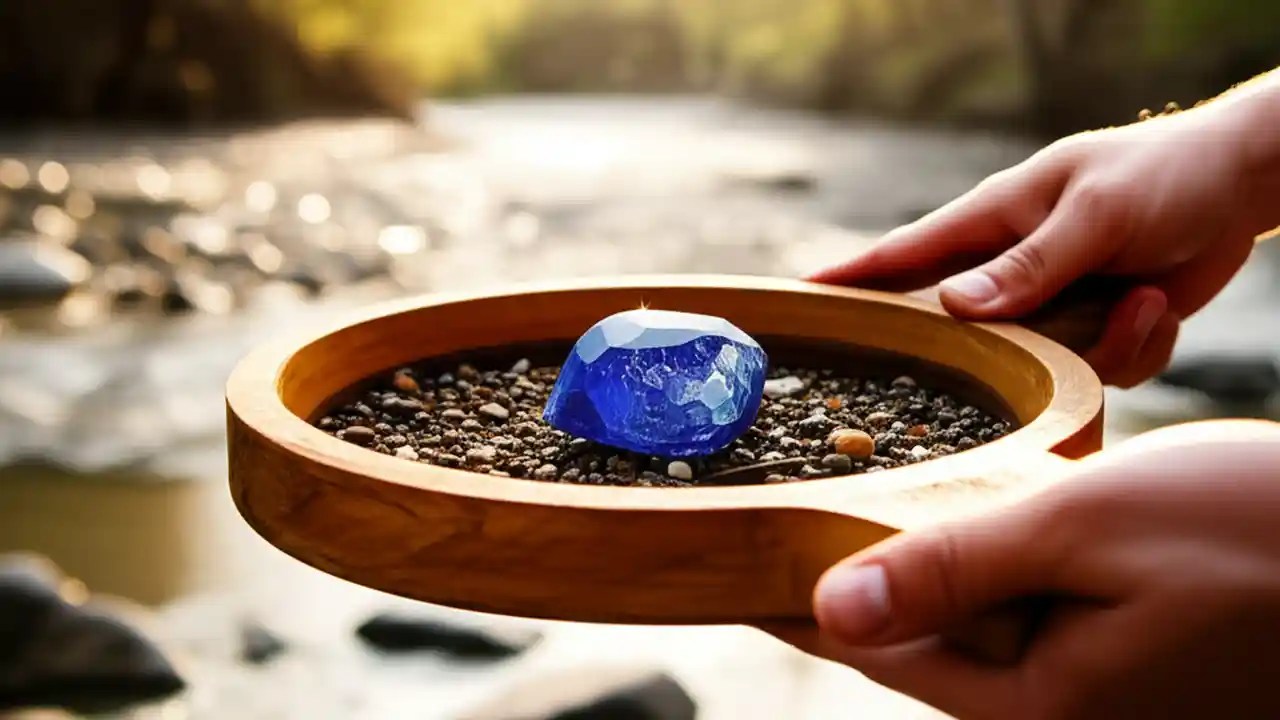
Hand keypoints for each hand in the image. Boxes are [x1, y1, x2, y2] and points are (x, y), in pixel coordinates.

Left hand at [771, 420, 1279, 719]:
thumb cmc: (1249, 530)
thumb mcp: (1082, 530)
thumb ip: (954, 570)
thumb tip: (832, 609)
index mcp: (1039, 704)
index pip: (882, 654)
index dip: (803, 603)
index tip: (738, 572)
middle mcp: (1062, 717)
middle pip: (922, 648)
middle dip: (856, 587)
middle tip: (786, 529)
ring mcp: (1098, 698)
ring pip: (973, 632)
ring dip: (922, 573)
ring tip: (853, 521)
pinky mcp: (1124, 669)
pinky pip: (1026, 622)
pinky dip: (987, 573)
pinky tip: (964, 529)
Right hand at [809, 99, 1278, 386]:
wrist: (1238, 187)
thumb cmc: (1160, 175)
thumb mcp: (1095, 215)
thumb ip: (1027, 265)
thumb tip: (949, 308)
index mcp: (993, 222)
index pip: (904, 255)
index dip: (851, 280)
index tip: (800, 303)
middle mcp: (1012, 270)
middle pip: (963, 331)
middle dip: (984, 355)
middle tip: (1004, 361)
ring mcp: (1052, 306)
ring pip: (1039, 365)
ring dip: (1101, 345)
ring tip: (1144, 295)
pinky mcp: (1094, 334)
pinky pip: (1095, 373)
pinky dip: (1136, 346)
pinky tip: (1157, 304)